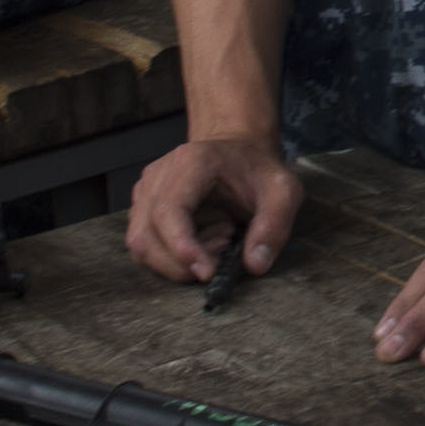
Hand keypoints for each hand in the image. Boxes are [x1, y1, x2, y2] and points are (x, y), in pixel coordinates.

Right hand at [127, 130, 301, 286]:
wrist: (237, 153)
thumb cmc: (257, 171)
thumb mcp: (283, 191)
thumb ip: (274, 225)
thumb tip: (254, 264)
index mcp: (190, 163)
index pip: (169, 210)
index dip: (181, 246)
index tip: (207, 272)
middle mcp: (158, 175)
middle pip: (147, 233)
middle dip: (183, 261)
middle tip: (226, 250)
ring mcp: (145, 192)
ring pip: (141, 244)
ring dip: (177, 261)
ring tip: (219, 242)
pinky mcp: (142, 209)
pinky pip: (146, 246)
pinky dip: (172, 258)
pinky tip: (204, 242)